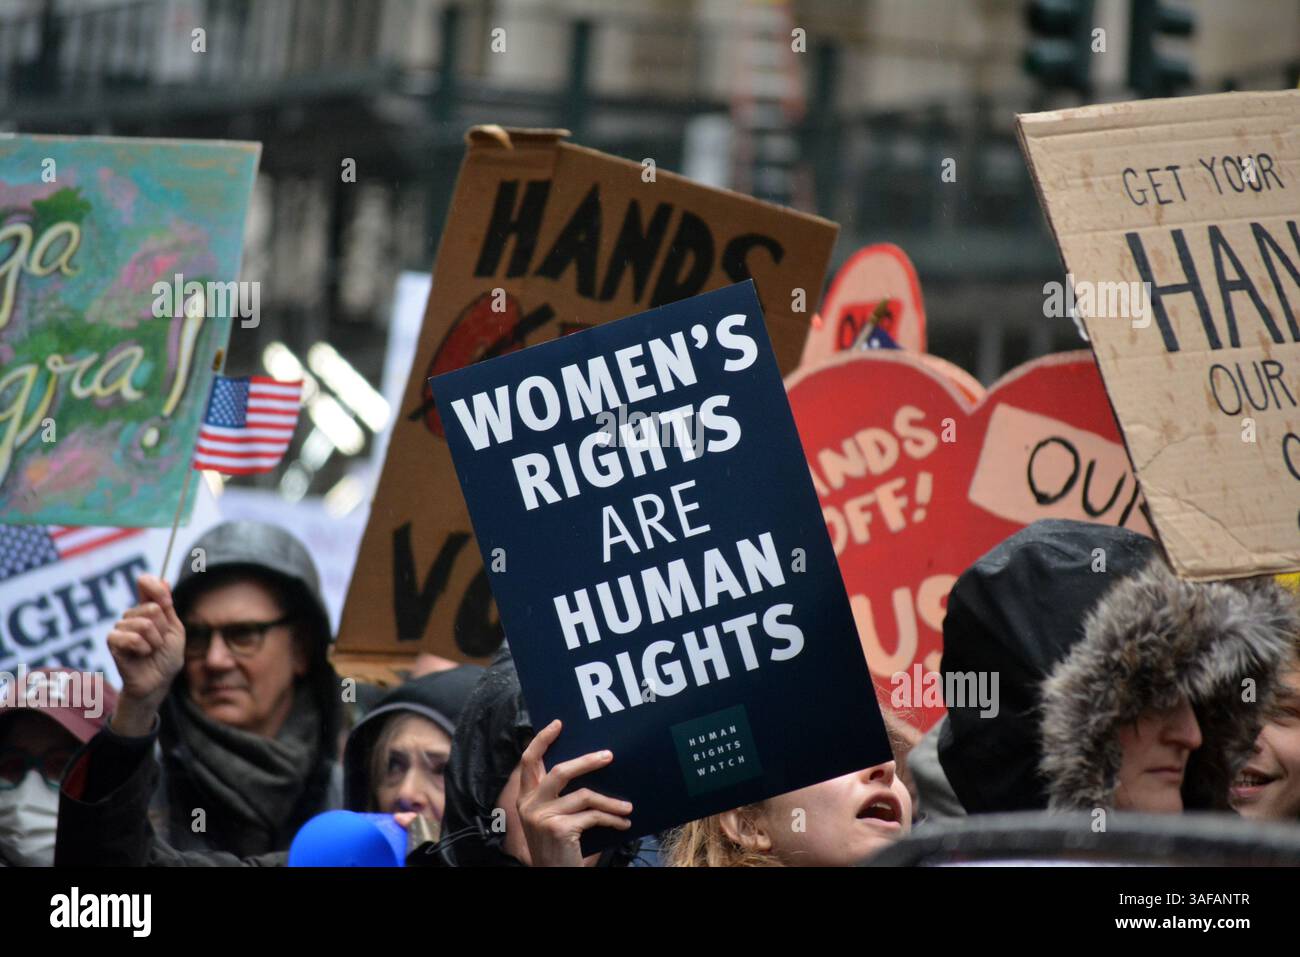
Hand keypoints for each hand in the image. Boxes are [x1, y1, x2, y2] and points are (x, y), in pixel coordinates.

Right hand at [107, 575, 185, 736]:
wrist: (158, 682)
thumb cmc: (167, 657)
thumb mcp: (175, 629)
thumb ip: (167, 606)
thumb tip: (164, 579)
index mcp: (149, 609)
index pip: (146, 584)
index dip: (154, 586)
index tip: (166, 600)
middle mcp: (132, 615)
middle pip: (153, 609)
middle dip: (163, 629)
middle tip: (159, 643)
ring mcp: (121, 627)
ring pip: (144, 624)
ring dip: (154, 642)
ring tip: (150, 651)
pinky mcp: (112, 641)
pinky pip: (130, 637)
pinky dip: (142, 648)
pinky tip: (140, 655)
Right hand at [517, 719, 631, 866]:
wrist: (554, 876)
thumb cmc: (559, 846)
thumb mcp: (554, 818)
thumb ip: (563, 796)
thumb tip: (593, 765)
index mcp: (526, 798)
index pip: (528, 761)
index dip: (542, 739)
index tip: (558, 723)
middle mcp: (529, 805)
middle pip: (560, 771)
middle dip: (587, 761)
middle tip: (609, 756)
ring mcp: (542, 817)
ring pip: (584, 795)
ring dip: (610, 801)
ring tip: (627, 807)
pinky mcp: (558, 828)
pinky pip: (592, 815)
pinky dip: (611, 819)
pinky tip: (622, 823)